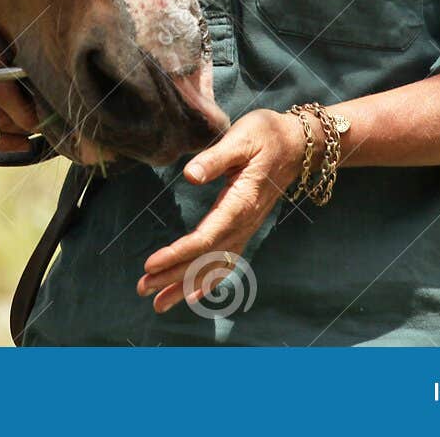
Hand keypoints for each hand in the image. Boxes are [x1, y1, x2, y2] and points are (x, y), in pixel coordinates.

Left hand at [136, 107, 306, 312]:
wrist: (297, 145)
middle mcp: (243, 223)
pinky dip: (209, 281)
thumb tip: (190, 175)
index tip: (150, 264)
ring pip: (214, 265)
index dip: (177, 254)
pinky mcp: (244, 227)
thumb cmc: (266, 137)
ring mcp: (245, 229)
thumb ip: (215, 159)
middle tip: (141, 288)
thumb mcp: (241, 140)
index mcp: (239, 204)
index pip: (204, 238)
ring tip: (158, 302)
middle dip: (172, 276)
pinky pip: (226, 261)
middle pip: (205, 258)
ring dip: (185, 285)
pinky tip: (192, 294)